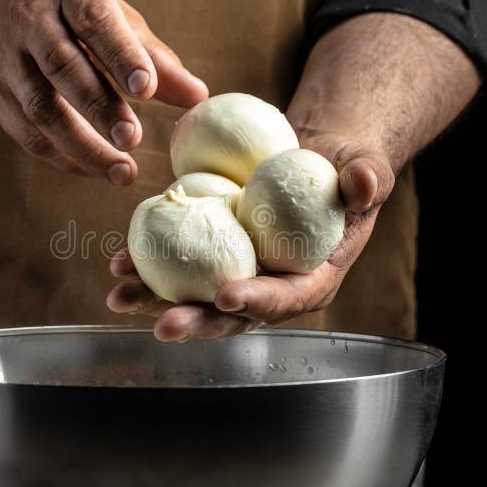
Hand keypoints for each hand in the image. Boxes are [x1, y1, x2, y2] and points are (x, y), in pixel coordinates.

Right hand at [0, 0, 207, 182]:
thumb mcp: (110, 17)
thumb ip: (153, 58)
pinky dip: (62, 156)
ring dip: (83, 146)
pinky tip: (94, 168)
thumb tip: (197, 97)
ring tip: (122, 171)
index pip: (94, 20)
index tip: (146, 88)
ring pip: (40, 107)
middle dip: (99, 107)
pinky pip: (26, 132)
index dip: (121, 55)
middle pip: (62, 67)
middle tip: (133, 139)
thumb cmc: (64, 12)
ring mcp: (3, 57)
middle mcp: (29, 20)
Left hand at [105, 136, 394, 340]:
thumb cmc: (344, 169)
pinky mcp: (214, 255)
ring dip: (158, 300)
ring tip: (121, 295)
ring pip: (197, 296)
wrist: (313, 161)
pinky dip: (148, 266)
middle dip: (199, 322)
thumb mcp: (365, 170)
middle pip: (234, 313)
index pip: (289, 299)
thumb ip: (368, 180)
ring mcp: (240, 273)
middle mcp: (272, 286)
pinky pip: (179, 265)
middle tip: (164, 325)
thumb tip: (363, 187)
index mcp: (313, 278)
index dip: (260, 302)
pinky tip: (117, 263)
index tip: (228, 296)